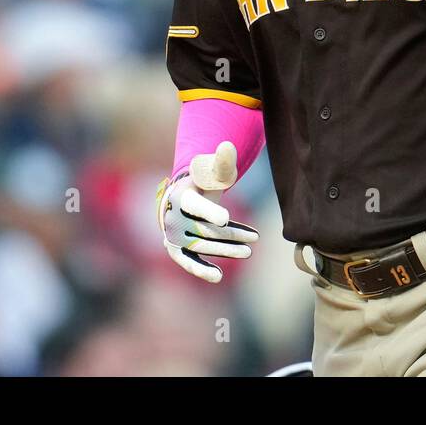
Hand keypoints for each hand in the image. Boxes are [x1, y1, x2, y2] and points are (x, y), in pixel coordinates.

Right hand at [156, 141, 258, 282]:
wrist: (184, 197)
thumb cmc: (202, 181)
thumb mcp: (212, 170)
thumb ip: (222, 162)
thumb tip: (228, 146)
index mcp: (180, 195)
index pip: (195, 205)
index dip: (209, 211)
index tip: (224, 219)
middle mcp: (173, 218)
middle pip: (203, 229)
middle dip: (229, 236)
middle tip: (252, 242)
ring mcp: (174, 235)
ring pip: (201, 245)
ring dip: (226, 250)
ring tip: (248, 251)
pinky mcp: (177, 249)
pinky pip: (188, 261)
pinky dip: (201, 270)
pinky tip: (217, 277)